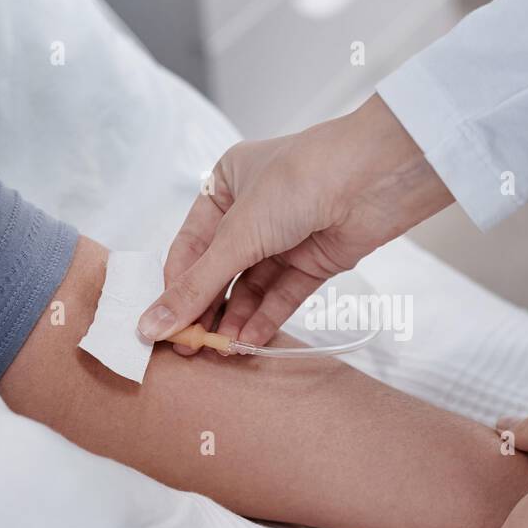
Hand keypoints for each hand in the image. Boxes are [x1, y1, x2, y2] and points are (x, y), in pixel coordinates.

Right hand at [136, 95, 452, 351]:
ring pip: (249, 287)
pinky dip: (264, 319)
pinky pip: (281, 295)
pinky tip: (247, 342)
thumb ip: (197, 285)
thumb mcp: (238, 232)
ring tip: (220, 350)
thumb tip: (152, 323)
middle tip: (188, 348)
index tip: (159, 326)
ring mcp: (284, 237)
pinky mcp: (314, 259)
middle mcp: (252, 211)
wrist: (375, 177)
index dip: (174, 287)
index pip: (189, 247)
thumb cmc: (302, 179)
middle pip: (218, 271)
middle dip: (204, 309)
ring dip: (234, 319)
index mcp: (224, 185)